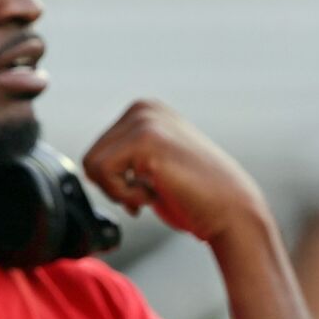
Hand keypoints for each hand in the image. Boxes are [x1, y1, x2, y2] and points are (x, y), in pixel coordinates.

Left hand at [82, 100, 269, 243]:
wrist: (230, 211)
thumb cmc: (192, 197)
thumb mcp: (150, 166)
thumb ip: (124, 158)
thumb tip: (88, 169)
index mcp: (143, 111)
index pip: (95, 154)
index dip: (115, 182)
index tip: (149, 185)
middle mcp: (142, 108)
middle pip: (90, 159)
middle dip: (115, 187)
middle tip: (152, 190)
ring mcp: (144, 120)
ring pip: (92, 166)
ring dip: (120, 191)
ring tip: (155, 189)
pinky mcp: (145, 139)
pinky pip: (103, 174)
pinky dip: (126, 195)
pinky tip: (156, 192)